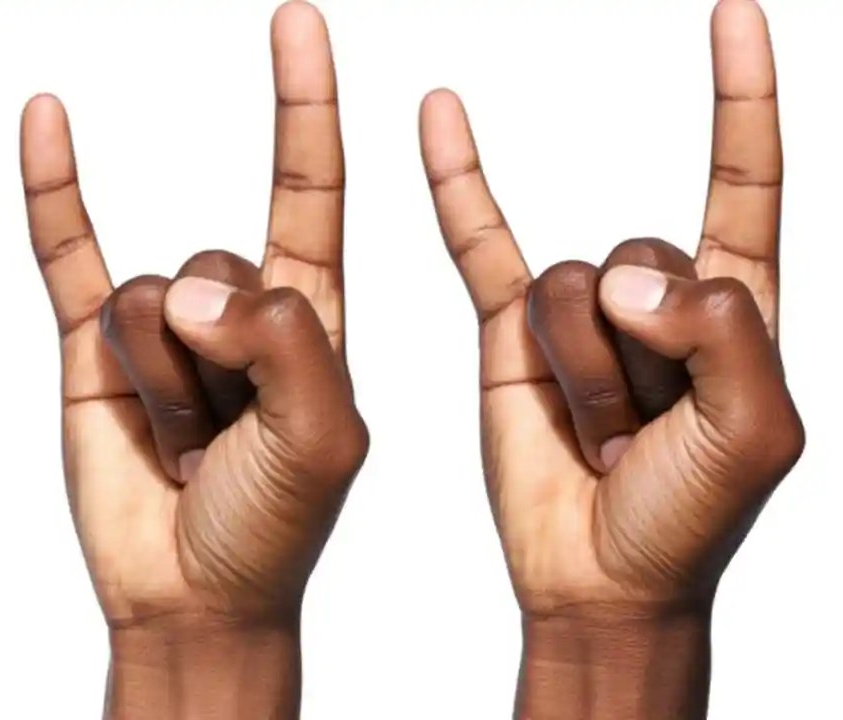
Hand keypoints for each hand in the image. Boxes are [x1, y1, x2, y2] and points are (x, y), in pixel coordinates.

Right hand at [20, 2, 366, 715]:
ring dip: (151, 385)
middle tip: (224, 443)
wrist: (188, 599)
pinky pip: (63, 255)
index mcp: (308, 315)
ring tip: (177, 449)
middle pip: (205, 264)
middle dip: (208, 362)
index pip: (310, 188)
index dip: (305, 105)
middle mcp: (231, 304)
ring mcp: (158, 326)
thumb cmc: (271, 531)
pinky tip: (44, 119)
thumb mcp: (322, 444)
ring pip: (134, 296)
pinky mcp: (87, 348)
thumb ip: (286, 346)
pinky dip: (52, 191)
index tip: (297, 19)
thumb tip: (192, 282)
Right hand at [420, 1, 800, 716]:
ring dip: (577, 372)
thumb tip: (625, 277)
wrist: (600, 580)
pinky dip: (458, 182)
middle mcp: (654, 295)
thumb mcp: (756, 436)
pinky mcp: (505, 331)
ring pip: (560, 282)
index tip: (736, 17)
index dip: (745, 101)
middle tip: (647, 432)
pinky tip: (442, 115)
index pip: (746, 179)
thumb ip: (723, 336)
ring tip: (599, 435)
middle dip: (637, 354)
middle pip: (635, 252)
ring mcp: (577, 312)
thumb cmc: (690, 520)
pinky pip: (478, 244)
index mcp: (736, 305)